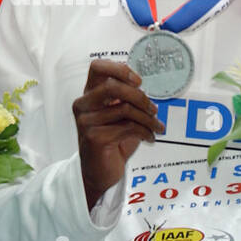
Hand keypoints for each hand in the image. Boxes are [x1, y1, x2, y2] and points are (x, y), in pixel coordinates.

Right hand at [73, 60, 164, 208]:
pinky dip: (145, 132)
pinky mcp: (95, 137)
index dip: (119, 69)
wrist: (99, 172)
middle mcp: (83, 105)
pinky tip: (150, 138)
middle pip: (113, 86)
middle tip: (154, 108)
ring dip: (148, 118)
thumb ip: (124, 98)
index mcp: (89, 95)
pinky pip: (128, 127)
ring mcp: (87, 121)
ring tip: (156, 126)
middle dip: (139, 96)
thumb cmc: (110, 141)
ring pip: (125, 109)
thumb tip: (144, 85)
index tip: (138, 81)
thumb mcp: (117, 115)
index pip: (97, 67)